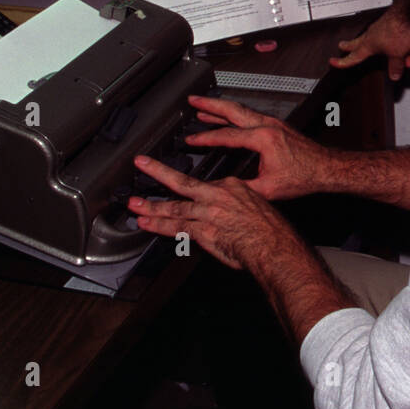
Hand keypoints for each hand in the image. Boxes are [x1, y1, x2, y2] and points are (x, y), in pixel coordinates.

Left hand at [129, 156, 289, 270]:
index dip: (187, 187)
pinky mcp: (204, 230)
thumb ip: (236, 205)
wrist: (274, 245)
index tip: (176, 184)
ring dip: (151, 206)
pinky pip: (176, 228)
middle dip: (158, 172)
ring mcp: (209, 213)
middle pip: (182, 183)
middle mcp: (217, 196)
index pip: (203, 184)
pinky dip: (159, 226)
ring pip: (175, 207)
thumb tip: (226, 214)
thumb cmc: (271, 230)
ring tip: (135, 204)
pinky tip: (146, 224)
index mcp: (232, 186)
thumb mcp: (257, 205)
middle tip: (142, 163)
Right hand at [180, 94, 328, 199]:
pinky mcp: (277, 126)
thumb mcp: (268, 188)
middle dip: (209, 104)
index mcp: (263, 138)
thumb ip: (242, 188)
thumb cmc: (305, 177)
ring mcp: (273, 123)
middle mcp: (267, 125)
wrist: (327, 169)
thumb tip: (222, 189)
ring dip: (221, 108)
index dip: (205, 138)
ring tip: (203, 107)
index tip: (190, 139)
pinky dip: (234, 114)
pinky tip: (228, 118)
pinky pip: (250, 115)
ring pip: (241, 110)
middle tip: (192, 99)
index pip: (226, 136)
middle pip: (232, 110)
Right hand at [330, 5, 409, 79]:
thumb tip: (394, 75)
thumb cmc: (398, 29)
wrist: (409, 11)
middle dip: (349, 45)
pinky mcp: (391, 23)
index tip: (333, 61)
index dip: (343, 62)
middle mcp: (372, 34)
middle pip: (357, 42)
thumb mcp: (397, 54)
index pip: (353, 57)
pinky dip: (400, 43)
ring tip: (400, 55)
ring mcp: (381, 27)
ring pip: (377, 40)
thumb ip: (395, 66)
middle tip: (342, 46)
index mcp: (368, 44)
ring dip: (386, 49)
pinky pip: (392, 36)